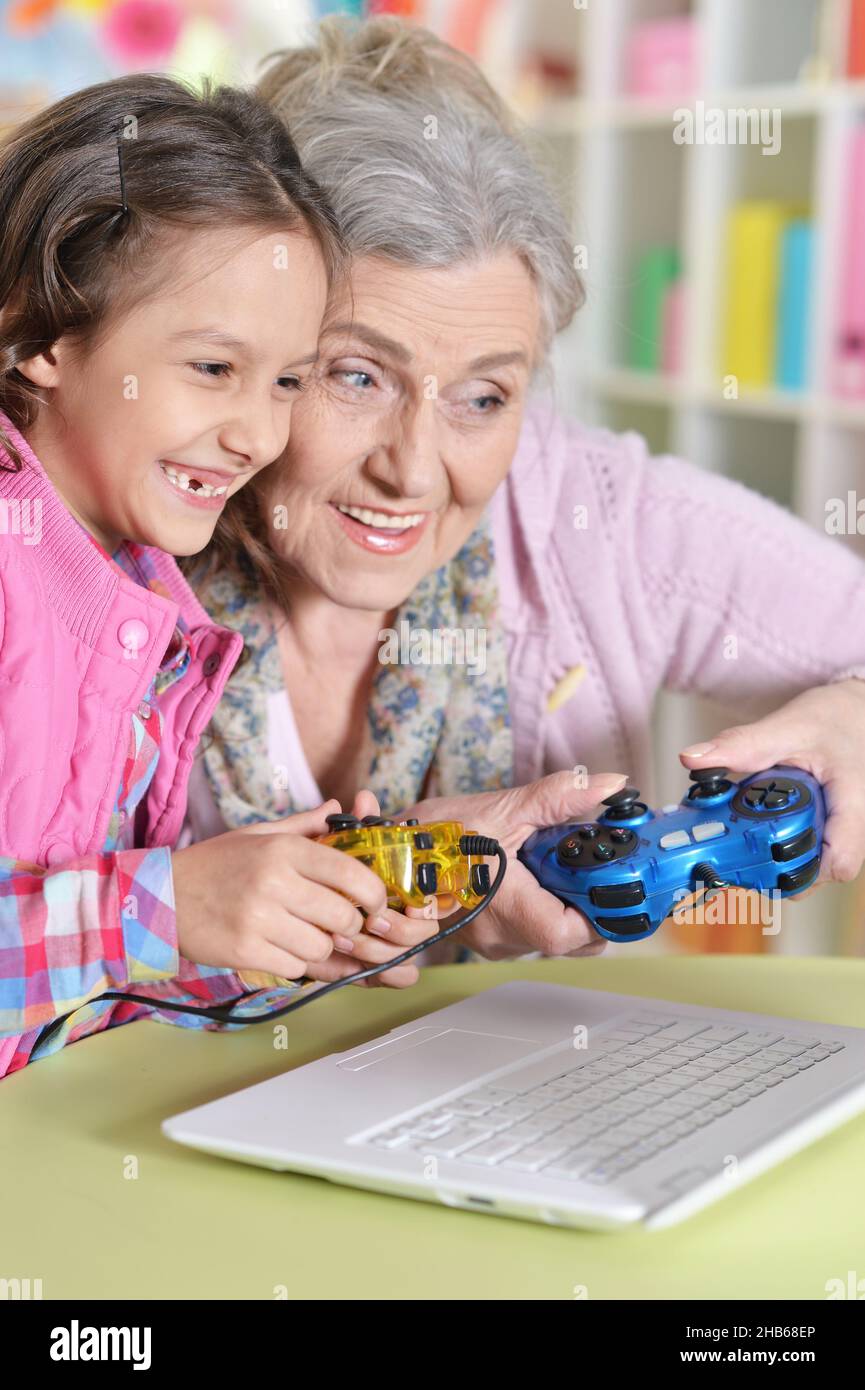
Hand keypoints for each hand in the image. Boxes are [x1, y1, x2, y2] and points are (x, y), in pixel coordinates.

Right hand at [234, 789, 430, 989]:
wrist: (158, 897)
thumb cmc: (214, 865)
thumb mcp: (257, 835)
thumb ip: (303, 825)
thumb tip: (339, 808)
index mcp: (283, 849)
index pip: (351, 874)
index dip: (373, 895)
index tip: (374, 904)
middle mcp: (274, 881)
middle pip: (343, 917)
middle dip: (348, 926)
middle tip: (338, 925)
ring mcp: (258, 918)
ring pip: (321, 946)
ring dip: (319, 947)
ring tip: (302, 935)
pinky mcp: (244, 950)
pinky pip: (294, 967)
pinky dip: (293, 963)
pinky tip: (277, 948)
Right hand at [401, 771, 628, 960]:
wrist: (392, 854)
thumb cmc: (435, 835)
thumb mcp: (500, 808)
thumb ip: (558, 797)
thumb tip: (611, 785)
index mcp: (503, 909)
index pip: (573, 934)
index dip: (602, 908)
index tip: (613, 876)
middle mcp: (501, 938)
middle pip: (575, 941)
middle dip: (594, 904)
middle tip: (592, 865)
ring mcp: (496, 943)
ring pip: (558, 939)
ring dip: (572, 905)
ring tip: (559, 865)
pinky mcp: (492, 939)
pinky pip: (536, 933)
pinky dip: (550, 907)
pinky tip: (540, 877)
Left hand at [680, 679, 864, 886]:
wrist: (854, 711)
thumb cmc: (833, 718)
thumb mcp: (787, 726)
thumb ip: (742, 744)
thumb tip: (694, 758)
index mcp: (853, 801)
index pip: (840, 861)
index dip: (801, 872)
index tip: (760, 859)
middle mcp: (855, 822)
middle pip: (823, 872)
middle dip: (782, 869)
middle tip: (741, 854)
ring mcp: (846, 828)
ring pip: (818, 865)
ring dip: (783, 857)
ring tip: (750, 839)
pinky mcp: (834, 827)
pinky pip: (814, 849)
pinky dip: (787, 843)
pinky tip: (764, 829)